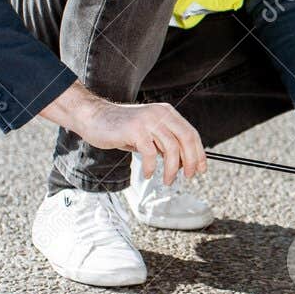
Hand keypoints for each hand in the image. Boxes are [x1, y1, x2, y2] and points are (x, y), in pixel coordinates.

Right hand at [40, 82, 205, 184]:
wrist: (93, 117)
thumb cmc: (121, 129)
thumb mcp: (148, 133)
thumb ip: (164, 143)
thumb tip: (184, 163)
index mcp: (167, 112)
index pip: (191, 133)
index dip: (199, 153)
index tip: (201, 169)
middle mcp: (160, 113)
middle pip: (186, 139)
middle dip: (191, 161)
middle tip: (188, 177)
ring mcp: (148, 120)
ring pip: (171, 148)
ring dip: (172, 169)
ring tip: (167, 181)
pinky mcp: (135, 129)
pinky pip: (150, 153)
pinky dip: (152, 167)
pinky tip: (148, 174)